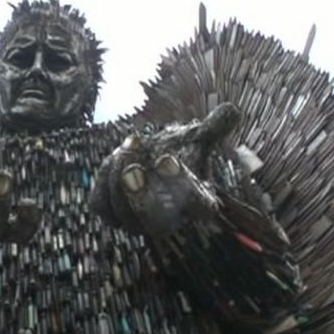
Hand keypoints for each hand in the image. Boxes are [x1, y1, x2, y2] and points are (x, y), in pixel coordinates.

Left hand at [91, 103, 241, 235]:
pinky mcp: (112, 214)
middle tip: (133, 170)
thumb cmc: (182, 151)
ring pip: (123, 213)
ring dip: (119, 181)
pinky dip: (104, 181)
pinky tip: (113, 157)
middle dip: (141, 198)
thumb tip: (231, 110)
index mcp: (199, 204)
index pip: (196, 204)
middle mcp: (171, 221)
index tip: (167, 159)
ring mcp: (138, 222)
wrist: (155, 158)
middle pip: (156, 223)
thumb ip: (215, 126)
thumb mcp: (200, 137)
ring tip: (128, 146)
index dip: (180, 185)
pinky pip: (101, 206)